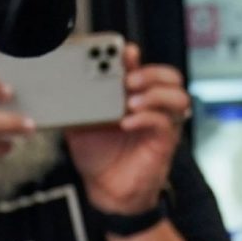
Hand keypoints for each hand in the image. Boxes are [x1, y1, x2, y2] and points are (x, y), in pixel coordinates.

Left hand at [67, 41, 191, 216]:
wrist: (105, 189)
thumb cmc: (97, 155)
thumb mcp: (80, 123)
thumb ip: (77, 102)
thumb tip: (63, 84)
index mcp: (131, 95)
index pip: (141, 66)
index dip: (134, 56)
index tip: (121, 51)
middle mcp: (151, 106)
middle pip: (170, 77)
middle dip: (150, 72)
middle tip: (129, 79)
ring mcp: (160, 123)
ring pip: (178, 97)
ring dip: (156, 94)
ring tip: (132, 100)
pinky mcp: (164, 143)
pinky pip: (165, 123)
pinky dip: (146, 118)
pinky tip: (127, 121)